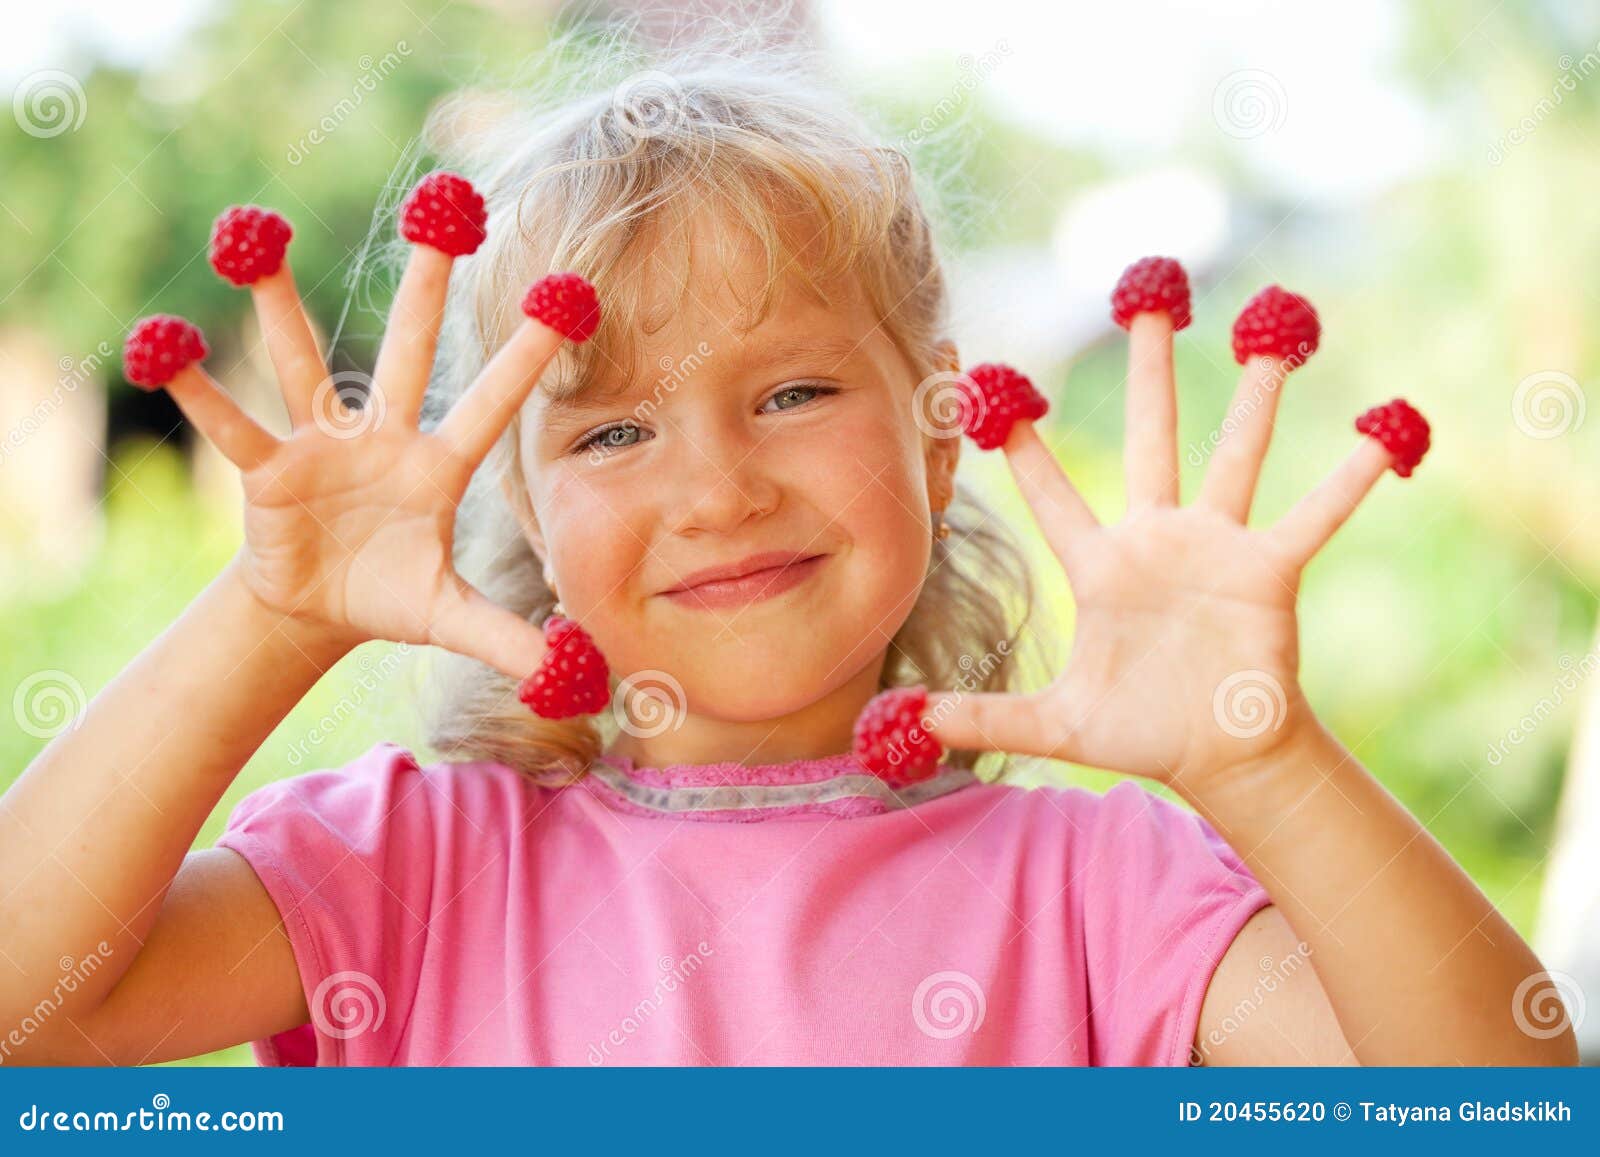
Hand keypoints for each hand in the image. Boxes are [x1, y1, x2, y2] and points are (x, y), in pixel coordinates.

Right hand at [163, 247, 569, 678]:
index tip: (568, 292)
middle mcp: (384, 437)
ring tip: (252, 235)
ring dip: (277, 304)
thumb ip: (506, 637)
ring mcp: (322, 444)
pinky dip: (197, 390)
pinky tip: (163, 346)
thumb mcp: (449, 618)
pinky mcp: (266, 470)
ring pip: (302, 361)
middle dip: (426, 282)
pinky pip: (232, 424)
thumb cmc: (391, 597)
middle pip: (408, 347)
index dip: (526, 352)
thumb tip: (568, 669)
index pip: (492, 401)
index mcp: (439, 467)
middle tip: (444, 202)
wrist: (318, 609)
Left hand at [928, 313, 1395, 787]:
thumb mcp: (1055, 725)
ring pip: (1237, 452)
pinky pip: (1317, 513)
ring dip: (1257, 392)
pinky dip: (1354, 475)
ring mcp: (1218, 546)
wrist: (1218, 755)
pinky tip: (1385, 429)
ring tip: (1271, 323)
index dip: (1019, 445)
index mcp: (1102, 565)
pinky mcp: (1270, 570)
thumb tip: (905, 724)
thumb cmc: (1141, 731)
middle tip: (1143, 294)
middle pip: (1149, 435)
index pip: (1050, 493)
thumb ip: (985, 717)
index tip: (992, 389)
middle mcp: (1159, 538)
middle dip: (1147, 367)